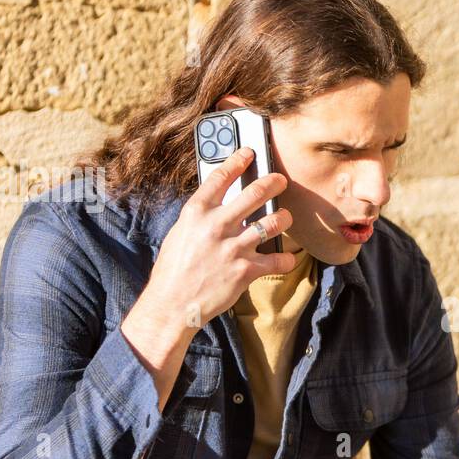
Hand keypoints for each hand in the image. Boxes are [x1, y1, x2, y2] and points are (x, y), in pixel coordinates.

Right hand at [142, 145, 295, 330]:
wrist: (172, 304)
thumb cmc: (174, 269)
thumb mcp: (181, 233)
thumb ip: (202, 217)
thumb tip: (221, 204)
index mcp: (196, 213)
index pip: (220, 177)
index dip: (237, 161)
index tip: (249, 153)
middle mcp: (216, 225)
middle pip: (254, 193)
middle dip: (273, 182)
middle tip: (280, 180)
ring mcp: (233, 247)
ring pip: (272, 222)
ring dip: (283, 218)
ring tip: (284, 217)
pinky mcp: (245, 270)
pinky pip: (277, 260)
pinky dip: (286, 259)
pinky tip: (286, 258)